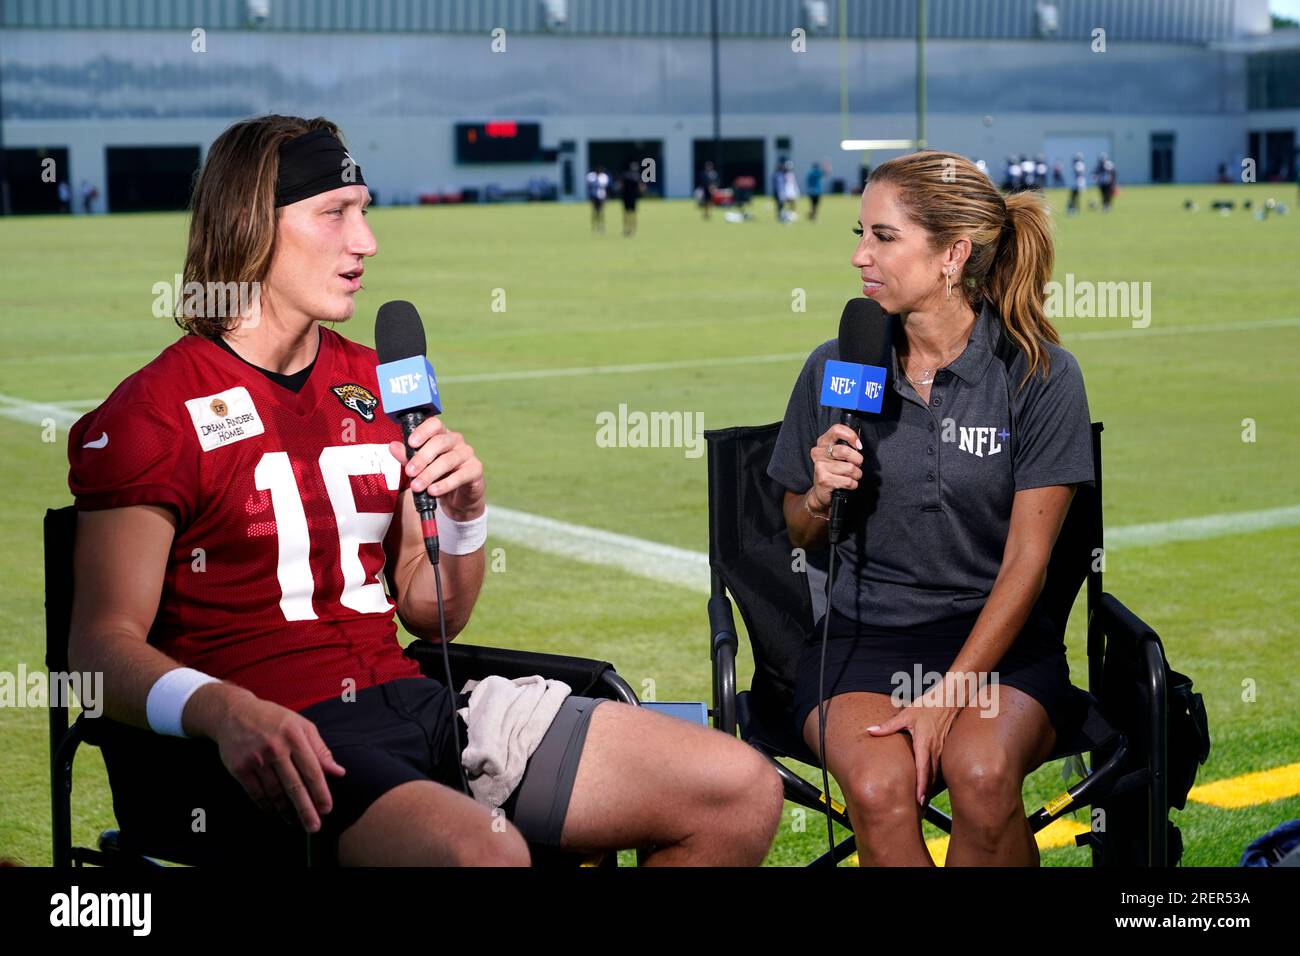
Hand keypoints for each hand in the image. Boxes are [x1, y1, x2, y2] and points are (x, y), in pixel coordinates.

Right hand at [210, 691, 345, 832]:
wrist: (233, 713)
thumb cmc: (274, 720)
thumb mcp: (301, 726)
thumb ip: (320, 749)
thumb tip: (339, 772)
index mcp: (295, 736)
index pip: (312, 770)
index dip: (321, 792)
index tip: (327, 809)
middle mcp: (275, 747)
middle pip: (294, 785)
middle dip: (306, 809)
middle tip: (314, 827)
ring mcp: (256, 759)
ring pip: (275, 792)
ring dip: (286, 810)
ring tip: (296, 821)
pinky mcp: (239, 768)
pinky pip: (256, 793)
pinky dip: (267, 806)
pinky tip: (276, 813)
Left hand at [388, 418, 484, 520]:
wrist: (457, 496)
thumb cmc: (439, 476)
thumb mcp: (420, 467)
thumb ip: (406, 456)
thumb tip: (393, 446)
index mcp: (441, 435)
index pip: (434, 424)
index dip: (422, 432)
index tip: (410, 443)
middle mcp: (456, 441)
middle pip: (439, 442)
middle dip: (421, 458)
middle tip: (409, 472)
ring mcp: (467, 454)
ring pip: (448, 460)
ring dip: (429, 474)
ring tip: (417, 486)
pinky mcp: (475, 469)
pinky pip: (460, 476)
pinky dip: (445, 484)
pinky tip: (433, 491)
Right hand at [807, 423, 863, 511]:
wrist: (820, 492)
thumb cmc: (833, 471)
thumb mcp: (837, 455)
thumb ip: (846, 445)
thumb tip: (858, 445)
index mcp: (823, 443)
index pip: (836, 430)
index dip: (851, 436)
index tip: (858, 446)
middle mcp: (818, 453)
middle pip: (845, 450)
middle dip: (857, 460)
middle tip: (856, 465)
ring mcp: (820, 466)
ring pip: (850, 468)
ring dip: (856, 475)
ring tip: (851, 476)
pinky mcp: (824, 480)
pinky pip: (848, 481)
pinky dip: (853, 485)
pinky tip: (847, 485)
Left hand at [866, 686, 961, 805]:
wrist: (950, 699)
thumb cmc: (928, 706)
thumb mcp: (906, 714)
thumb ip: (888, 726)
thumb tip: (870, 730)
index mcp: (925, 743)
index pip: (923, 770)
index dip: (921, 787)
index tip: (919, 801)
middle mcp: (935, 750)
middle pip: (931, 777)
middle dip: (925, 794)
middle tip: (918, 810)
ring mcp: (942, 751)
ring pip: (936, 774)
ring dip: (930, 789)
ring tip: (922, 804)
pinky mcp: (945, 750)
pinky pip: (940, 768)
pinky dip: (935, 779)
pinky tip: (930, 787)